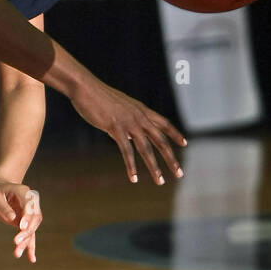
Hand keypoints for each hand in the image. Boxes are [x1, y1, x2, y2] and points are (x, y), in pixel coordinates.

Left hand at [0, 179, 40, 261]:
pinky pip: (30, 234)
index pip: (29, 205)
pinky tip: (31, 259)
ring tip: (16, 253)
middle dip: (26, 232)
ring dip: (26, 241)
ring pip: (32, 228)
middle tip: (16, 242)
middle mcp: (31, 203)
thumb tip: (12, 219)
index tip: (21, 227)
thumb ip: (3, 207)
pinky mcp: (27, 222)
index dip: (27, 216)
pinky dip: (31, 246)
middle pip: (34, 218)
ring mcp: (30, 213)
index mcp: (24, 192)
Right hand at [69, 76, 185, 183]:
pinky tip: (134, 178)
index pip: (164, 124)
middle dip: (171, 158)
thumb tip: (128, 135)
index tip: (184, 144)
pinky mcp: (115, 128)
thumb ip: (126, 120)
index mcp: (141, 110)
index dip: (175, 134)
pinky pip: (126, 151)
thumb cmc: (98, 96)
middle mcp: (139, 117)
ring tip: (160, 181)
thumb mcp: (119, 107)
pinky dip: (131, 166)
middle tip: (179, 174)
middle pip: (160, 141)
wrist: (86, 88)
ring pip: (146, 149)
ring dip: (154, 167)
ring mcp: (129, 123)